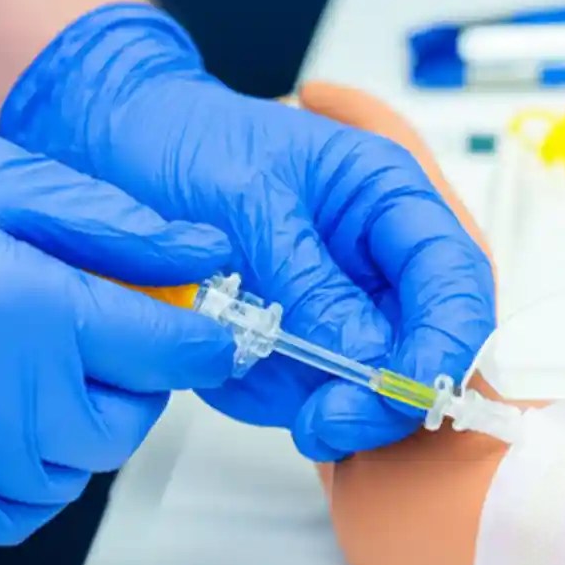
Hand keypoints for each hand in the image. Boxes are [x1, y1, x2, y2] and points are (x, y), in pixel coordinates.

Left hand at [0, 4, 495, 460]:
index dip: (446, 343)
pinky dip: (265, 393)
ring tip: (238, 364)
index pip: (455, 278)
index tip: (405, 392)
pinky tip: (219, 363)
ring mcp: (339, 305)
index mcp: (388, 198)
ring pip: (363, 385)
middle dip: (379, 396)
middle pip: (424, 347)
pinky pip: (304, 393)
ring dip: (310, 398)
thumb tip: (369, 359)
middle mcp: (376, 258)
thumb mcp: (246, 202)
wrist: (110, 146)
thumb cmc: (182, 141)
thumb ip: (310, 282)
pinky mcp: (296, 340)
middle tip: (322, 422)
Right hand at [0, 93, 233, 542]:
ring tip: (38, 365)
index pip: (164, 349)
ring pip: (70, 475)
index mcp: (18, 308)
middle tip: (109, 331)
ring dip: (80, 426)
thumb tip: (200, 254)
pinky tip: (1, 418)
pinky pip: (5, 515)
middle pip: (125, 422)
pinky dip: (26, 475)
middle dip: (138, 377)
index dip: (205, 336)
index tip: (212, 328)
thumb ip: (112, 225)